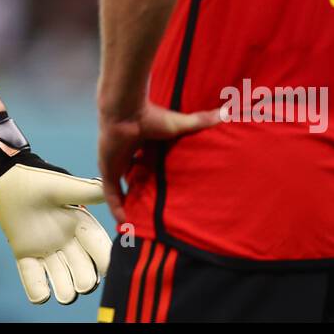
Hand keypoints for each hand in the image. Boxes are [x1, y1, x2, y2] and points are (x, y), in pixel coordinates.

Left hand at [0, 159, 113, 304]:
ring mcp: (46, 249)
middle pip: (81, 268)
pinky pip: (31, 275)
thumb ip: (88, 191)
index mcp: (80, 225)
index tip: (108, 269)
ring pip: (60, 277)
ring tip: (65, 296)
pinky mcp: (25, 253)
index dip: (103, 259)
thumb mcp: (65, 186)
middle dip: (85, 279)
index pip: (97, 247)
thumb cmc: (39, 179)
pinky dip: (36, 288)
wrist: (9, 178)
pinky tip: (41, 296)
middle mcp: (66, 241)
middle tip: (84, 285)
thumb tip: (111, 191)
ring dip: (64, 288)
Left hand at [98, 100, 222, 223]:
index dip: (153, 175)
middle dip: (142, 190)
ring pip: (122, 187)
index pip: (146, 162)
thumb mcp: (179, 124)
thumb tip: (226, 114)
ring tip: (140, 219)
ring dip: (128, 201)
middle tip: (154, 209)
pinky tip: (124, 222)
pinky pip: (111, 194)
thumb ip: (200, 121)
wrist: (126, 112)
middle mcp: (127, 154)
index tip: (164, 189)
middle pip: (134, 176)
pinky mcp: (108, 171)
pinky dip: (117, 207)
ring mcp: (115, 163)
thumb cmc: (151, 116)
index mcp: (142, 144)